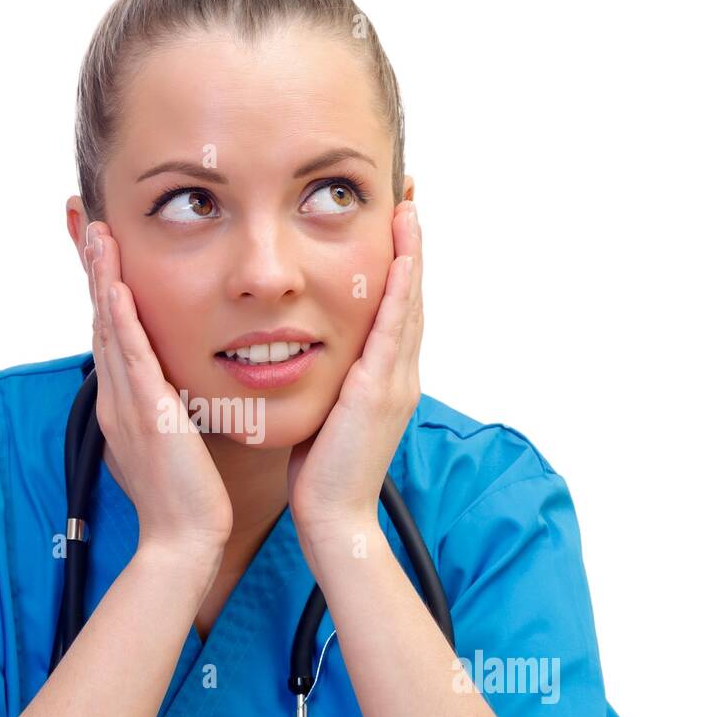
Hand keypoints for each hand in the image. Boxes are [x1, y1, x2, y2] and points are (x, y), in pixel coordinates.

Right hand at [85, 221, 232, 555]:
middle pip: (102, 319)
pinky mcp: (147, 414)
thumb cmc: (185, 500)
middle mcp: (117, 398)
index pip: (112, 334)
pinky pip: (131, 358)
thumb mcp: (172, 445)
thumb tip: (172, 396)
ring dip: (102, 278)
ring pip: (110, 328)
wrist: (183, 541)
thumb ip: (167, 415)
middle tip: (86, 221)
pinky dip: (122, 319)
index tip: (101, 249)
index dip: (105, 289)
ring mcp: (127, 405)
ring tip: (96, 233)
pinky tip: (117, 287)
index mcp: (123, 404)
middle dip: (94, 269)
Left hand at [286, 200, 422, 550]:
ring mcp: (395, 382)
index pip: (396, 310)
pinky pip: (394, 328)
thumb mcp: (326, 416)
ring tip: (409, 208)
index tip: (394, 222)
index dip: (400, 266)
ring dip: (412, 253)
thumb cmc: (321, 474)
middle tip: (410, 197)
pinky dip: (402, 288)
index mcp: (385, 380)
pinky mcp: (380, 391)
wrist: (334, 518)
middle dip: (412, 246)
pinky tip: (401, 255)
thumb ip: (327, 384)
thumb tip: (303, 359)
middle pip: (412, 297)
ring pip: (410, 304)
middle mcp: (399, 375)